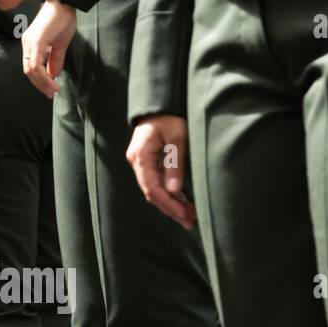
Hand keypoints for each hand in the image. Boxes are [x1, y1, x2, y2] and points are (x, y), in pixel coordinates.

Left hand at [21, 0, 76, 98]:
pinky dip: (44, 76)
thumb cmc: (63, 19)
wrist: (64, 3)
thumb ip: (55, 60)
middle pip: (29, 71)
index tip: (50, 90)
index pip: (31, 67)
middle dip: (40, 85)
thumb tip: (54, 75)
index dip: (40, 81)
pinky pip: (36, 64)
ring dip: (42, 83)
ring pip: (31, 70)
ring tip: (53, 91)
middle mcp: (27, 44)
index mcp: (31, 44)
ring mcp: (30, 42)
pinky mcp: (36, 41)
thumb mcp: (60, 44)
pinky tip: (53, 82)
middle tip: (50, 94)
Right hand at [126, 115, 195, 229]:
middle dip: (171, 209)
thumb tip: (174, 189)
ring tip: (189, 217)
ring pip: (155, 191)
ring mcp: (142, 164)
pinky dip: (170, 195)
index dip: (168, 202)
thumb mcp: (177, 136)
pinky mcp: (149, 164)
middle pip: (152, 193)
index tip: (184, 213)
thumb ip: (175, 162)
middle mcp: (137, 162)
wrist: (160, 104)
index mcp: (140, 155)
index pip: (151, 186)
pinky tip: (183, 204)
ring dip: (171, 205)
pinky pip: (157, 184)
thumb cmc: (169, 116)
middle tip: (190, 221)